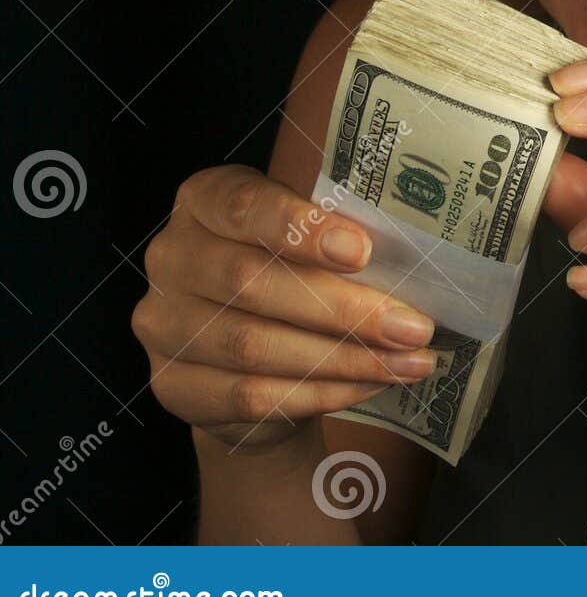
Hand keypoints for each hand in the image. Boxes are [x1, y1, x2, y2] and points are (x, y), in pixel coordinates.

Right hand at [132, 165, 437, 447]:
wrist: (245, 351)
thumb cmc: (291, 273)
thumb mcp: (309, 239)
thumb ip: (340, 240)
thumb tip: (408, 262)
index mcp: (205, 201)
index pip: (245, 206)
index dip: (301, 229)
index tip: (362, 250)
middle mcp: (173, 256)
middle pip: (252, 283)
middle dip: (344, 309)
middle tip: (412, 327)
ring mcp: (163, 324)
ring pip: (255, 346)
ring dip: (345, 358)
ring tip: (409, 362)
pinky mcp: (173, 384)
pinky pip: (252, 395)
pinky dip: (321, 392)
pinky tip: (371, 384)